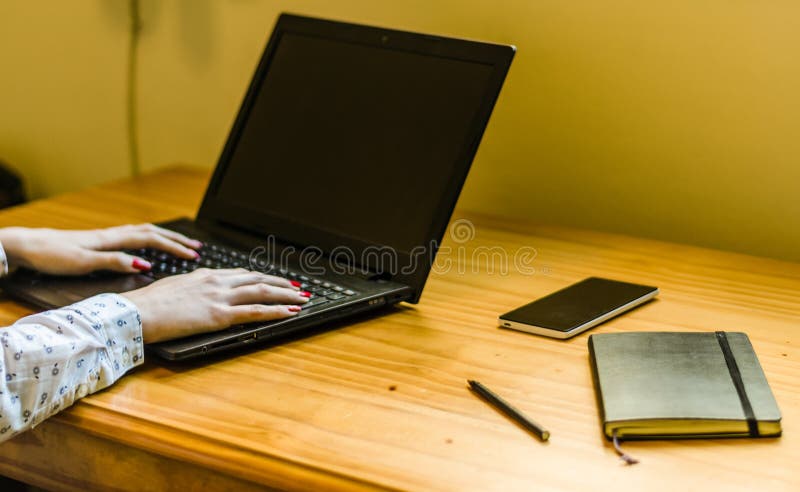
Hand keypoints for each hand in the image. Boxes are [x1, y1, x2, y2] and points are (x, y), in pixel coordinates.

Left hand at [0, 223, 200, 274]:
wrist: (25, 245)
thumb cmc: (51, 255)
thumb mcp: (83, 262)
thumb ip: (115, 262)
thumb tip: (144, 264)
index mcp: (111, 239)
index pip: (151, 240)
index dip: (174, 247)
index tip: (193, 255)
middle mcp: (112, 234)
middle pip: (152, 232)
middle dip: (177, 240)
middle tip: (197, 248)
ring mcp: (106, 237)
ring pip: (143, 232)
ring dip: (165, 238)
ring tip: (181, 245)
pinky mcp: (99, 241)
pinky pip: (133, 236)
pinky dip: (149, 239)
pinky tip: (149, 247)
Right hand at [121, 268, 308, 342]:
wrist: (135, 312)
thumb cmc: (148, 305)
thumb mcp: (172, 289)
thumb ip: (190, 289)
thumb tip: (196, 293)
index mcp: (204, 275)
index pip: (241, 274)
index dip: (262, 277)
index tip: (275, 280)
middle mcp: (216, 282)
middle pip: (257, 279)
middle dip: (281, 284)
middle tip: (298, 287)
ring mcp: (219, 297)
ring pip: (262, 292)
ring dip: (286, 295)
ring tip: (303, 298)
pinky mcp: (219, 315)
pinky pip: (255, 312)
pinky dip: (277, 311)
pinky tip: (290, 312)